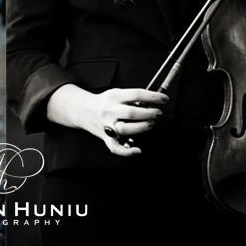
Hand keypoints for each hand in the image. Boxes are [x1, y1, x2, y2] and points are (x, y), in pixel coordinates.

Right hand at [46, 84, 166, 156]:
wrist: (82, 110)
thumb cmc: (103, 102)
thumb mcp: (115, 94)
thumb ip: (130, 98)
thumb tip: (150, 103)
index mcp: (114, 96)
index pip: (136, 94)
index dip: (152, 97)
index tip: (164, 99)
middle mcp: (109, 110)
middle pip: (131, 113)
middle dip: (148, 114)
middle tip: (157, 114)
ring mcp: (107, 124)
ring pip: (125, 129)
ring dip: (141, 128)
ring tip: (150, 124)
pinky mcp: (105, 137)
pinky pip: (115, 147)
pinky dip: (127, 152)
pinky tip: (137, 150)